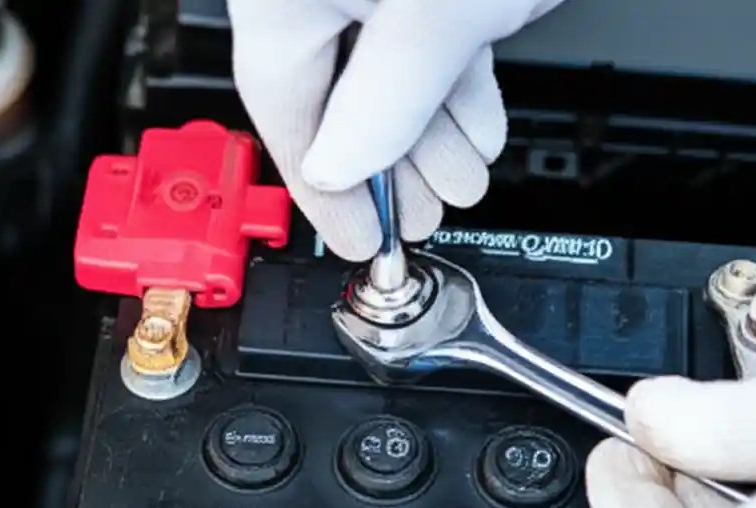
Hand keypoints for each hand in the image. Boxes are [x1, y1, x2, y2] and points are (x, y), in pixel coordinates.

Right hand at [227, 0, 565, 259]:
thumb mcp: (438, 11)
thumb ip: (387, 95)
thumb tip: (340, 169)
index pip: (279, 102)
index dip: (319, 186)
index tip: (351, 237)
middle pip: (333, 91)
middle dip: (388, 167)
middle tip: (415, 219)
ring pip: (386, 69)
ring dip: (430, 137)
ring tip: (458, 180)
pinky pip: (426, 36)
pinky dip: (452, 89)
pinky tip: (476, 128)